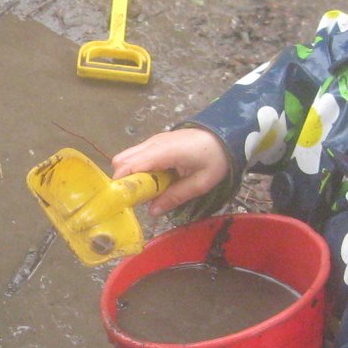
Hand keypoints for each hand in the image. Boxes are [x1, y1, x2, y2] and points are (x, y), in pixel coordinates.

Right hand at [110, 127, 230, 216]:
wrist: (226, 135)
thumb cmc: (216, 158)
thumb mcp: (201, 183)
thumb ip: (176, 196)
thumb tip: (152, 212)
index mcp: (164, 152)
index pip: (130, 166)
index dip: (122, 184)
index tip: (124, 202)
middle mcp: (153, 143)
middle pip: (121, 160)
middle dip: (123, 181)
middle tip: (137, 197)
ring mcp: (153, 140)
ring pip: (126, 157)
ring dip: (130, 175)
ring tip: (147, 189)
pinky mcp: (155, 141)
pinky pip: (136, 155)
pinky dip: (136, 168)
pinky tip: (153, 179)